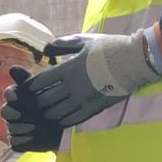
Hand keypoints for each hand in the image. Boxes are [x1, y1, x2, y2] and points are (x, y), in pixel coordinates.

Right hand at [1, 66, 64, 153]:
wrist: (66, 124)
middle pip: (5, 112)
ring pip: (10, 128)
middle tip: (23, 113)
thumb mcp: (45, 88)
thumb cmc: (54, 102)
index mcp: (17, 96)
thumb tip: (12, 68)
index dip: (12, 95)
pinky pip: (15, 142)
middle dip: (14, 112)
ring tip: (34, 126)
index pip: (9, 94)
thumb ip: (28, 80)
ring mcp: (15, 128)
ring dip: (21, 127)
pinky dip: (23, 140)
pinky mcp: (19, 142)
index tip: (17, 94)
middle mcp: (13, 112)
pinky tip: (33, 136)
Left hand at [30, 31, 161, 127]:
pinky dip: (64, 120)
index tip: (29, 88)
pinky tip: (61, 120)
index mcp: (68, 68)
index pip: (41, 81)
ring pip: (57, 112)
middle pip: (45, 99)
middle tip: (35, 102)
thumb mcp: (84, 41)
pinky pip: (73, 119)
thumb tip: (45, 49)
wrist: (133, 61)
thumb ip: (63, 44)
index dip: (31, 86)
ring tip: (46, 112)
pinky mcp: (94, 108)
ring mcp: (82, 99)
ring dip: (49, 113)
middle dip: (38, 101)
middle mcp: (72, 86)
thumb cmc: (108, 48)